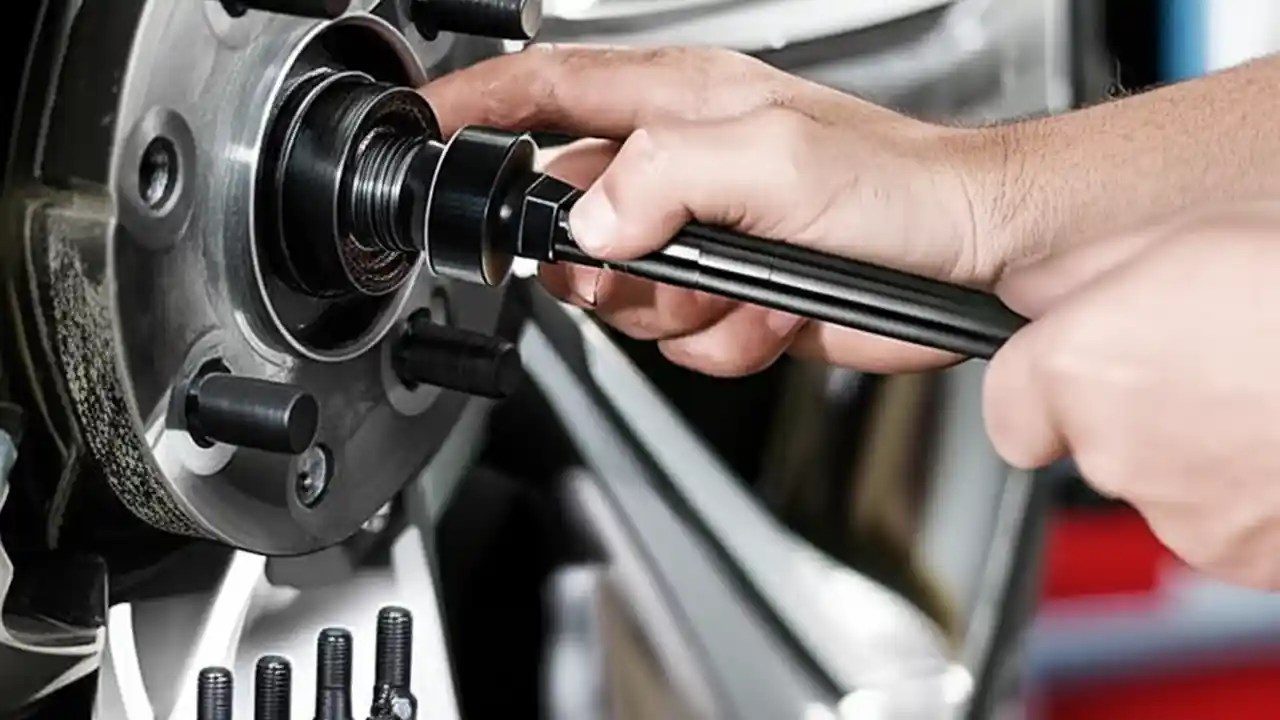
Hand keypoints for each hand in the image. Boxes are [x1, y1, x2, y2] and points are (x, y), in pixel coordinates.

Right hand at [424, 45, 1014, 374]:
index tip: (421, 128)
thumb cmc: (903, 187)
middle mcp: (681, 169)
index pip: (547, 88)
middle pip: (565, 221)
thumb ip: (666, 176)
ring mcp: (701, 239)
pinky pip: (674, 341)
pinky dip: (720, 342)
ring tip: (740, 287)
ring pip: (616, 297)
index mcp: (680, 106)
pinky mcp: (727, 298)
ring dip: (675, 311)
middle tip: (656, 267)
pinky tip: (770, 314)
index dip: (474, 105)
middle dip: (602, 265)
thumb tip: (592, 218)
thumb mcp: (776, 159)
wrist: (972, 261)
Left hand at [987, 203, 1279, 588]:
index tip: (1070, 363)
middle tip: (1206, 354)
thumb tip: (1031, 284)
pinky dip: (1246, 492)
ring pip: (1158, 483)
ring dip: (1193, 448)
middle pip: (1088, 440)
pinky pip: (1222, 523)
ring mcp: (1187, 516)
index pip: (1005, 404)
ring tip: (1264, 390)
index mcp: (1085, 369)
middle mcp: (1119, 453)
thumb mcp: (1191, 233)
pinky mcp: (1248, 559)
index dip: (1041, 381)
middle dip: (1130, 404)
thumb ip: (1089, 272)